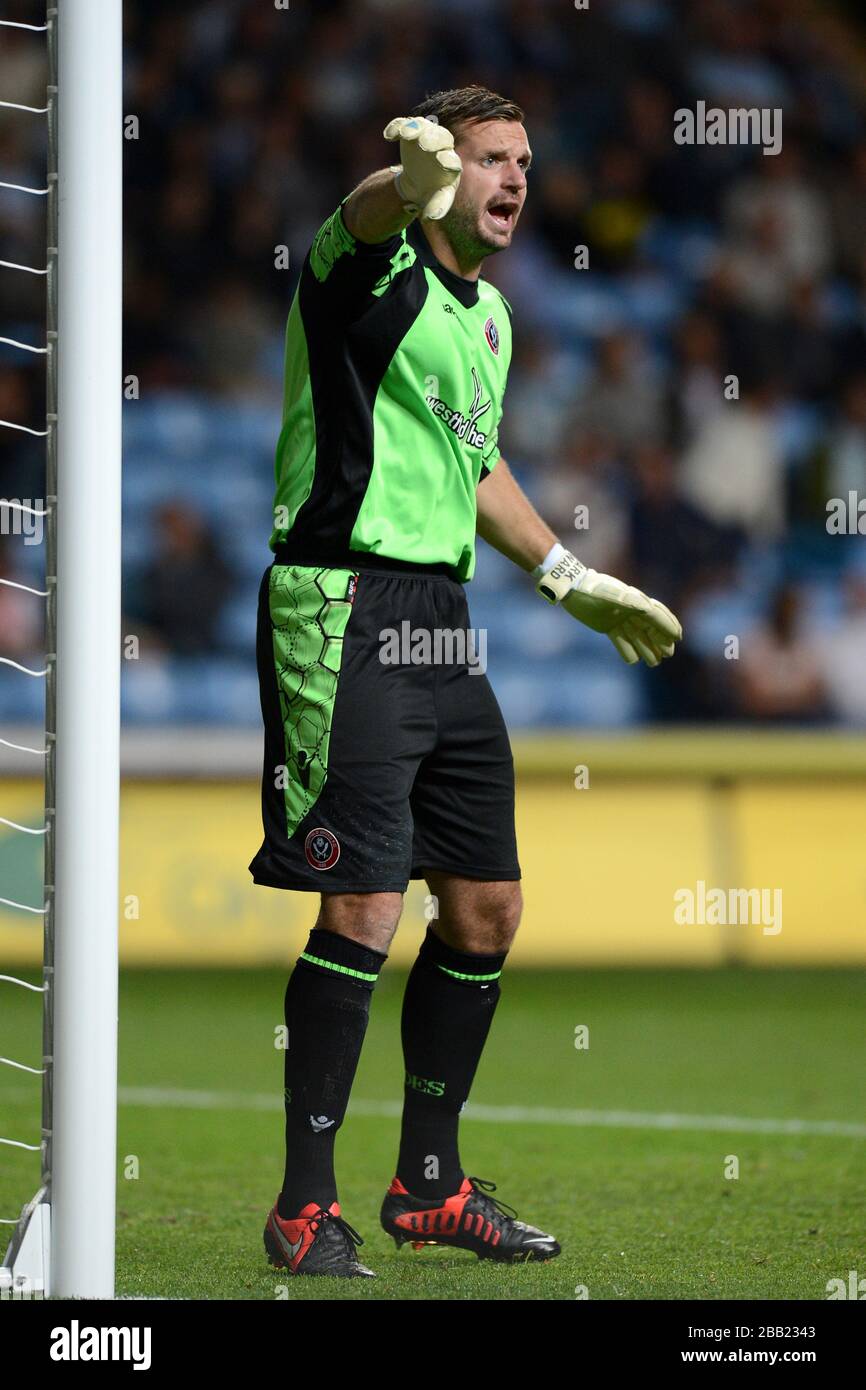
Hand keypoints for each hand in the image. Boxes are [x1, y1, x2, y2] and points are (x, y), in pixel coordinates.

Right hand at [383, 115, 461, 220]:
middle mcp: (442, 147)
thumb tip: (431, 216)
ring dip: (414, 128)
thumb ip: (435, 207)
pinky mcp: (412, 133)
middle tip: (424, 143)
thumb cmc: (430, 192)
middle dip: (434, 139)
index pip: (452, 160)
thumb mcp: (433, 202)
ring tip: (404, 133)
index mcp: (450, 166)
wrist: (419, 181)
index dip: (447, 160)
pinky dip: (397, 127)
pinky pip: (405, 125)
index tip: (441, 161)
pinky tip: (388, 136)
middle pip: (442, 137)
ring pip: (424, 127)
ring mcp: (427, 137)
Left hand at [535, 546, 682, 666]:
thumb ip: (627, 601)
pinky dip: (627, 649)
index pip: (656, 616)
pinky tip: (633, 660)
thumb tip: (647, 608)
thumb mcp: (608, 594)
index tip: (678, 637)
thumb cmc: (591, 590)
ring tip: (655, 663)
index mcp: (634, 601)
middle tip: (668, 654)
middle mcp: (630, 610)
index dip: (667, 626)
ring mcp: (619, 618)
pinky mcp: (608, 626)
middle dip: (660, 641)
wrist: (571, 589)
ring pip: (637, 636)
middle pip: (650, 628)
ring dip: (647, 648)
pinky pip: (621, 639)